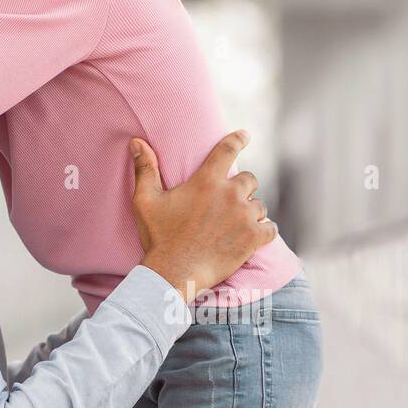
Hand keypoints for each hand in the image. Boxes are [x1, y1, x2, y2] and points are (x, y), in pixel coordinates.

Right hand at [128, 130, 275, 301]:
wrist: (175, 272)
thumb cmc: (159, 236)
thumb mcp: (145, 200)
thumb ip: (145, 169)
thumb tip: (137, 142)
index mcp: (206, 181)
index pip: (227, 151)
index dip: (237, 140)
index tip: (245, 135)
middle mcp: (229, 194)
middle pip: (249, 179)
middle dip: (242, 187)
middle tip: (229, 200)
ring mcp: (244, 216)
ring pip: (259, 205)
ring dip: (251, 211)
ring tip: (237, 222)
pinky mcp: (253, 238)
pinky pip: (270, 228)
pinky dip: (265, 230)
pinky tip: (256, 234)